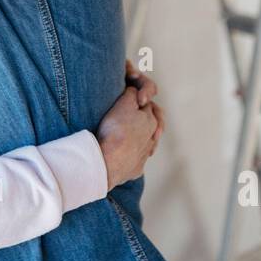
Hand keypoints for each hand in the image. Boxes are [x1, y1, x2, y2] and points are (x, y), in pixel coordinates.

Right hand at [97, 69, 164, 188]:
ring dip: (138, 139)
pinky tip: (120, 155)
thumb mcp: (123, 104)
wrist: (108, 161)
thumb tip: (135, 91)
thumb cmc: (115, 131)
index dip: (137, 100)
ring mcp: (144, 155)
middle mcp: (152, 139)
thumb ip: (131, 94)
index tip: (126, 99)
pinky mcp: (135, 169)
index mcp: (151, 121)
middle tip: (128, 118)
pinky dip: (130, 155)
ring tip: (125, 137)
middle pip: (150, 125)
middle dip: (143, 120)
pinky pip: (135, 160)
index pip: (147, 106)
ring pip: (145, 143)